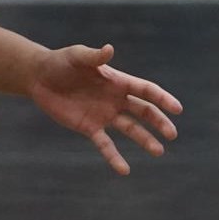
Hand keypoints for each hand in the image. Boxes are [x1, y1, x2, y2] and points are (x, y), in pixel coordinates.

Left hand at [28, 44, 182, 174]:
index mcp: (117, 81)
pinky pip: (105, 145)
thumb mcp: (77, 56)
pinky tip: (124, 170)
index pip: (145, 91)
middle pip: (143, 112)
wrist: (41, 77)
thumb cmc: (61, 62)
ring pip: (130, 129)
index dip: (162, 99)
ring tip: (158, 151)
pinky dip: (114, 157)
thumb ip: (94, 56)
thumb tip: (109, 49)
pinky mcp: (89, 127)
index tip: (177, 109)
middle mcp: (115, 99)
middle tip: (172, 134)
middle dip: (159, 122)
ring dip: (144, 140)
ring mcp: (104, 115)